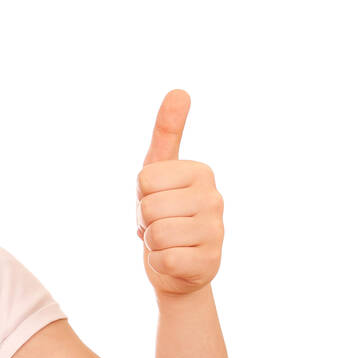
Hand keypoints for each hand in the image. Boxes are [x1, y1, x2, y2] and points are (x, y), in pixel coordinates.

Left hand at [136, 90, 224, 298]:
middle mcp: (215, 198)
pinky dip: (159, 264)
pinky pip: (163, 260)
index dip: (141, 195)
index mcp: (201, 171)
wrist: (177, 267)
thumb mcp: (159, 171)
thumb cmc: (165, 213)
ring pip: (156, 234)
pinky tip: (174, 261)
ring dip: (152, 243)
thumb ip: (167, 132)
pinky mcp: (210, 263)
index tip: (156, 200)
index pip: (145, 180)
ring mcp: (217, 232)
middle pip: (149, 206)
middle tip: (160, 224)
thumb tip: (179, 90)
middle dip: (144, 220)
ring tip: (167, 242)